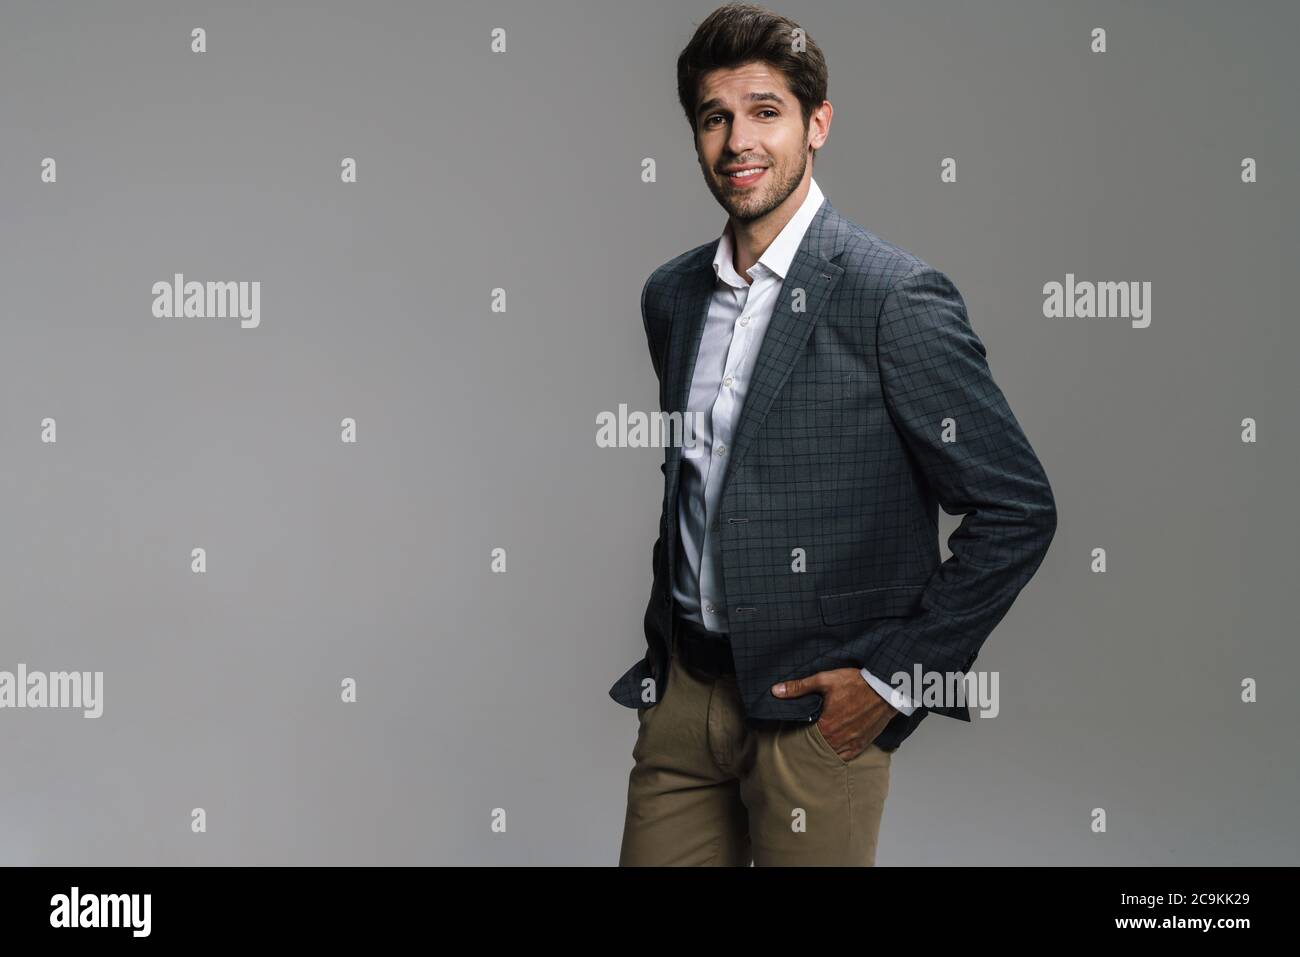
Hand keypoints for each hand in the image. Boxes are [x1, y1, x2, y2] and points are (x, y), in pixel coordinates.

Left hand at [772, 668, 897, 761]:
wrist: (886, 689)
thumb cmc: (857, 683)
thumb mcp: (825, 680)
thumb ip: (799, 687)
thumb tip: (776, 691)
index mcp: (826, 727)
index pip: (804, 740)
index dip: (796, 737)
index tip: (791, 735)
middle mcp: (838, 740)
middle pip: (817, 750)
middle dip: (809, 746)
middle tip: (801, 743)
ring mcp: (852, 744)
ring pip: (831, 755)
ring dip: (823, 751)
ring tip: (816, 746)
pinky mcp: (862, 745)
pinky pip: (846, 757)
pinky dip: (838, 754)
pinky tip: (832, 748)